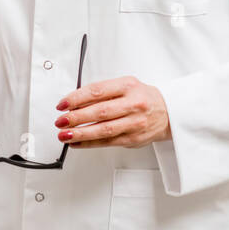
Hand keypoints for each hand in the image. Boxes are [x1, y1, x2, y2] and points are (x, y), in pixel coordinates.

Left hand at [54, 76, 170, 148]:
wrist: (168, 112)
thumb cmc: (142, 97)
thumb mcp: (125, 86)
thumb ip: (103, 92)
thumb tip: (74, 102)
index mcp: (128, 86)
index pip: (97, 91)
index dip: (77, 98)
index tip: (63, 104)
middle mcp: (133, 104)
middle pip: (100, 111)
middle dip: (76, 117)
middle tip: (60, 120)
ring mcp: (134, 123)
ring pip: (103, 130)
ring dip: (81, 133)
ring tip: (64, 134)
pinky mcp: (133, 139)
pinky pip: (108, 142)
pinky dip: (89, 143)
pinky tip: (76, 143)